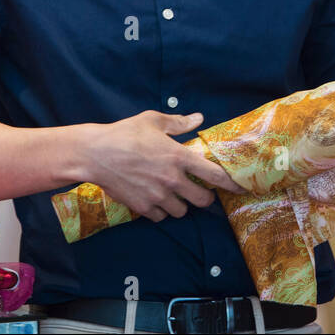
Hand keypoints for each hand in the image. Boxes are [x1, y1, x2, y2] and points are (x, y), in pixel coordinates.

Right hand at [77, 111, 245, 222]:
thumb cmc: (124, 133)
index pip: (214, 174)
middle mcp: (172, 179)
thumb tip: (198, 118)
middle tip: (200, 192)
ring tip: (174, 194)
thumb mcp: (152, 121)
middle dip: (205, 197)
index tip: (239, 187)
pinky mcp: (143, 207)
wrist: (94, 154)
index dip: (230, 183)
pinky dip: (161, 211)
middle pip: (202, 200)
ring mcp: (158, 195)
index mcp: (178, 156)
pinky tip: (155, 199)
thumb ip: (178, 123)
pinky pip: (161, 216)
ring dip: (182, 205)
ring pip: (182, 211)